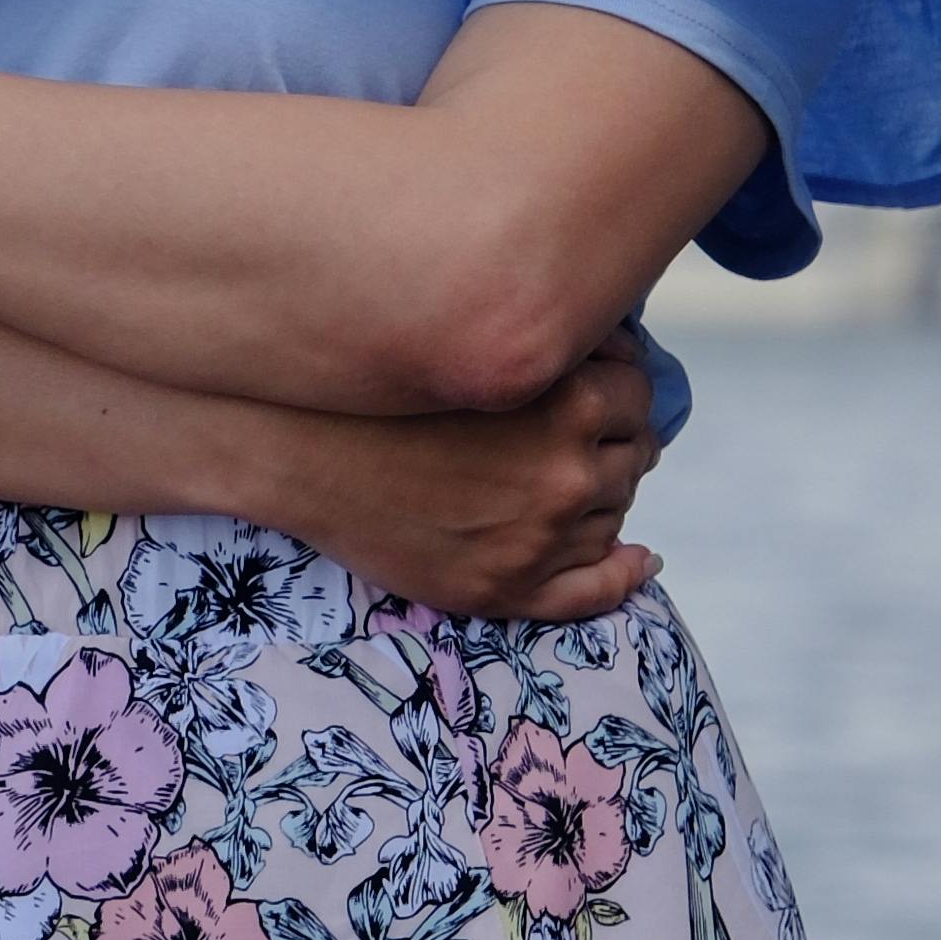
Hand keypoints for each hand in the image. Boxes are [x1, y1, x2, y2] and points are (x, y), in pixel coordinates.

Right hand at [280, 345, 664, 625]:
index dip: (622, 388)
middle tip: (587, 437)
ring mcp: (540, 540)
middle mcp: (566, 475)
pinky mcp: (507, 589)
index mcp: (568, 406)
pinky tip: (639, 561)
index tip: (604, 390)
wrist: (301, 453)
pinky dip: (626, 574)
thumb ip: (554, 348)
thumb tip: (620, 350)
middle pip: (633, 456)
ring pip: (615, 516)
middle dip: (616, 443)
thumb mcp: (481, 350)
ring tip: (570, 483)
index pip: (639, 392)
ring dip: (605, 498)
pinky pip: (595, 591)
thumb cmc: (382, 390)